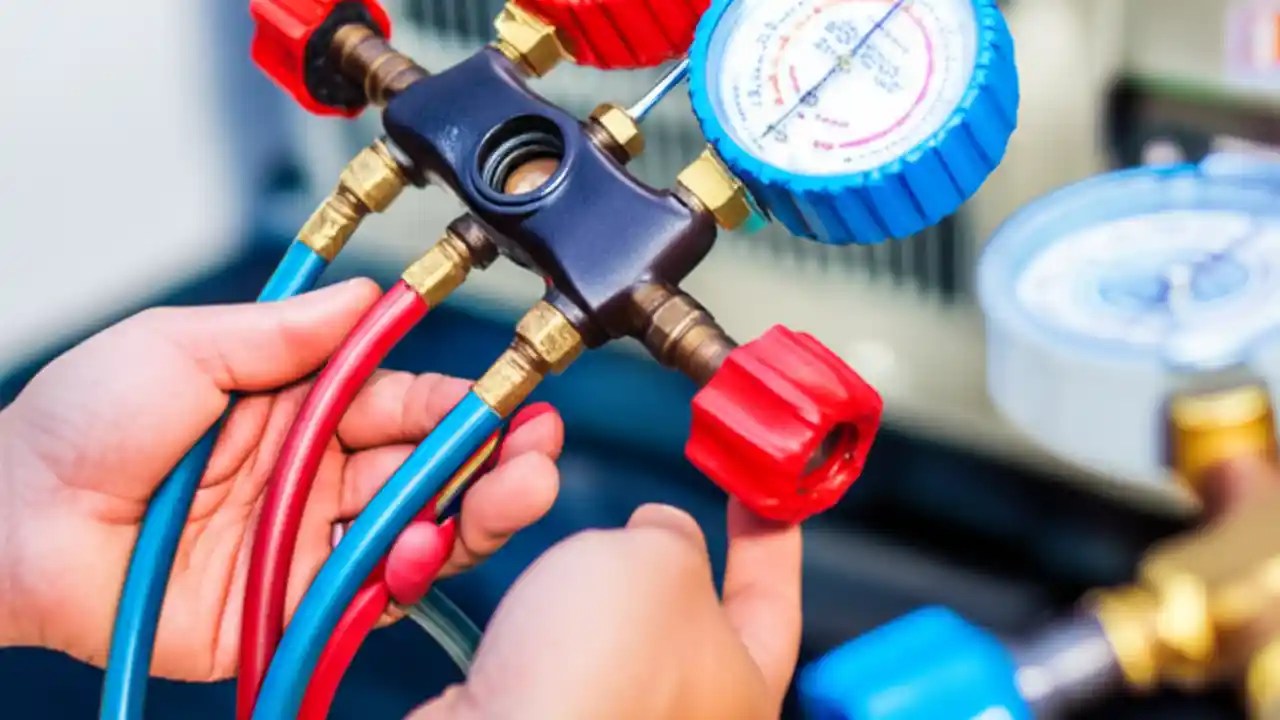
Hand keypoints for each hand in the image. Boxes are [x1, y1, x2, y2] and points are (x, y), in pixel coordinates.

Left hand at [0, 279, 562, 680]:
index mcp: (294, 401)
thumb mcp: (178, 347)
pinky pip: (371, 587)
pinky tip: (426, 548)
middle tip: (537, 444)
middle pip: (425, 462)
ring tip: (523, 488)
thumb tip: (365, 299)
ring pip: (415, 523)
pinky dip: (409, 571)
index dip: (457, 393)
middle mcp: (313, 468)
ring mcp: (308, 535)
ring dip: (476, 508)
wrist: (14, 534)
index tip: (510, 386)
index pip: (398, 396)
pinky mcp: (294, 596)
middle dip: (491, 452)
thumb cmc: (76, 430)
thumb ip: (280, 332)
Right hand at [412, 501, 801, 719]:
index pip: (773, 606)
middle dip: (663, 566)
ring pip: (609, 640)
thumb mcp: (659, 557)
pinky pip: (551, 663)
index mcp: (745, 696)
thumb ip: (673, 535)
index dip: (768, 544)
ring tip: (569, 569)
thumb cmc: (599, 665)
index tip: (759, 498)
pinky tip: (524, 613)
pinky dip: (539, 627)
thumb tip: (654, 537)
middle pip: (688, 625)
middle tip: (649, 517)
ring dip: (588, 594)